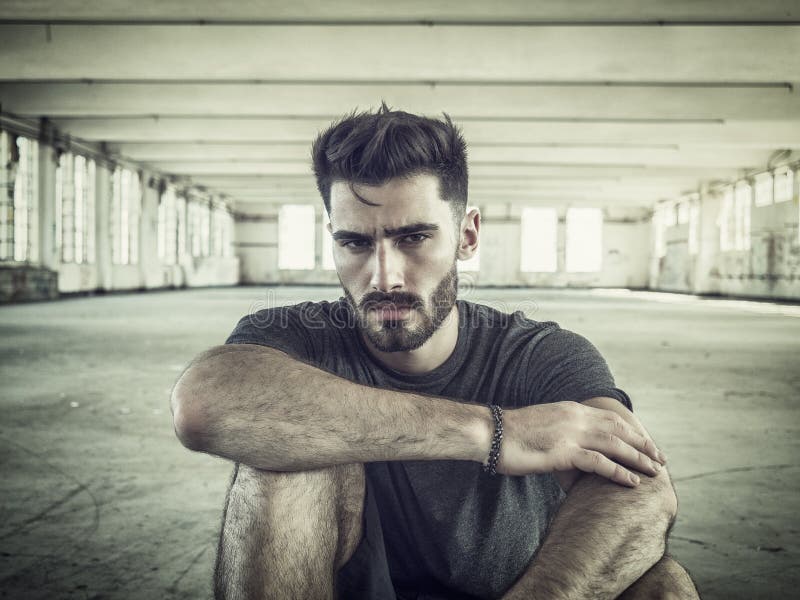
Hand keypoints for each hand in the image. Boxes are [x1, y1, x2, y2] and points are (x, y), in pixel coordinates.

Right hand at [496, 401, 665, 486]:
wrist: (490, 432)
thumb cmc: (511, 433)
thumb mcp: (543, 424)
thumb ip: (562, 430)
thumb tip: (574, 445)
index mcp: (570, 409)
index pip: (610, 417)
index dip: (632, 430)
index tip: (645, 442)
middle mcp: (575, 417)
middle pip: (619, 429)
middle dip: (643, 444)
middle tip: (660, 458)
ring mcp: (571, 434)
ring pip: (616, 445)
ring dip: (639, 458)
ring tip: (655, 471)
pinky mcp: (564, 452)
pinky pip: (600, 463)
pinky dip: (620, 472)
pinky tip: (632, 482)